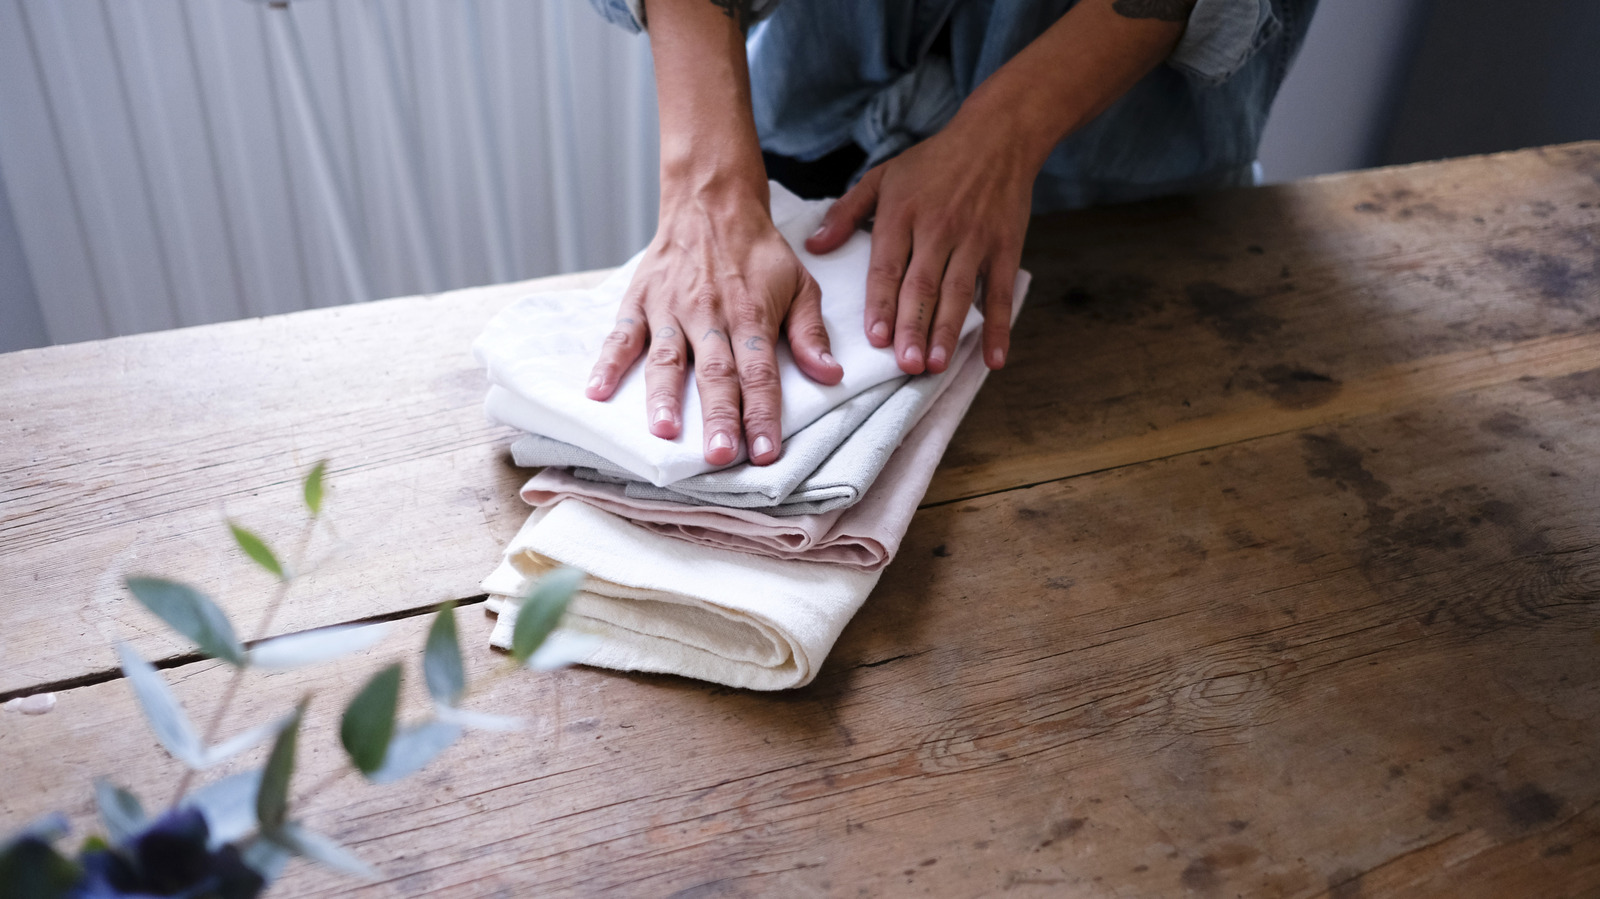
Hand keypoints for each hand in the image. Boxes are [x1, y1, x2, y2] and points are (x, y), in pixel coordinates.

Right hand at [585, 186, 842, 466]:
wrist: (712, 202)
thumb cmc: (759, 253)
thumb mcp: (800, 284)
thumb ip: (810, 333)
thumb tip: (831, 374)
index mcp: (751, 316)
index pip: (760, 373)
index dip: (763, 414)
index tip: (767, 451)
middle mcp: (709, 315)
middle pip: (715, 373)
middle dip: (718, 416)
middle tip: (720, 455)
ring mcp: (670, 309)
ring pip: (666, 359)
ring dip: (665, 396)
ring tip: (664, 432)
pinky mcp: (640, 301)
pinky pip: (621, 335)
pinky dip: (607, 362)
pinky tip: (596, 392)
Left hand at [804, 111, 1036, 374]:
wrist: (998, 136)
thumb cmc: (934, 160)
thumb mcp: (883, 176)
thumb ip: (846, 213)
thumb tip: (814, 246)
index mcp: (903, 213)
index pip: (888, 266)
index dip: (881, 303)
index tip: (875, 338)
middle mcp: (939, 229)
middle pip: (923, 285)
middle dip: (914, 327)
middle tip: (906, 364)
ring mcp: (975, 239)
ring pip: (959, 292)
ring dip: (948, 331)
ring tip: (936, 365)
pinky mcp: (1005, 247)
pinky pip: (1000, 292)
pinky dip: (998, 327)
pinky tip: (993, 358)